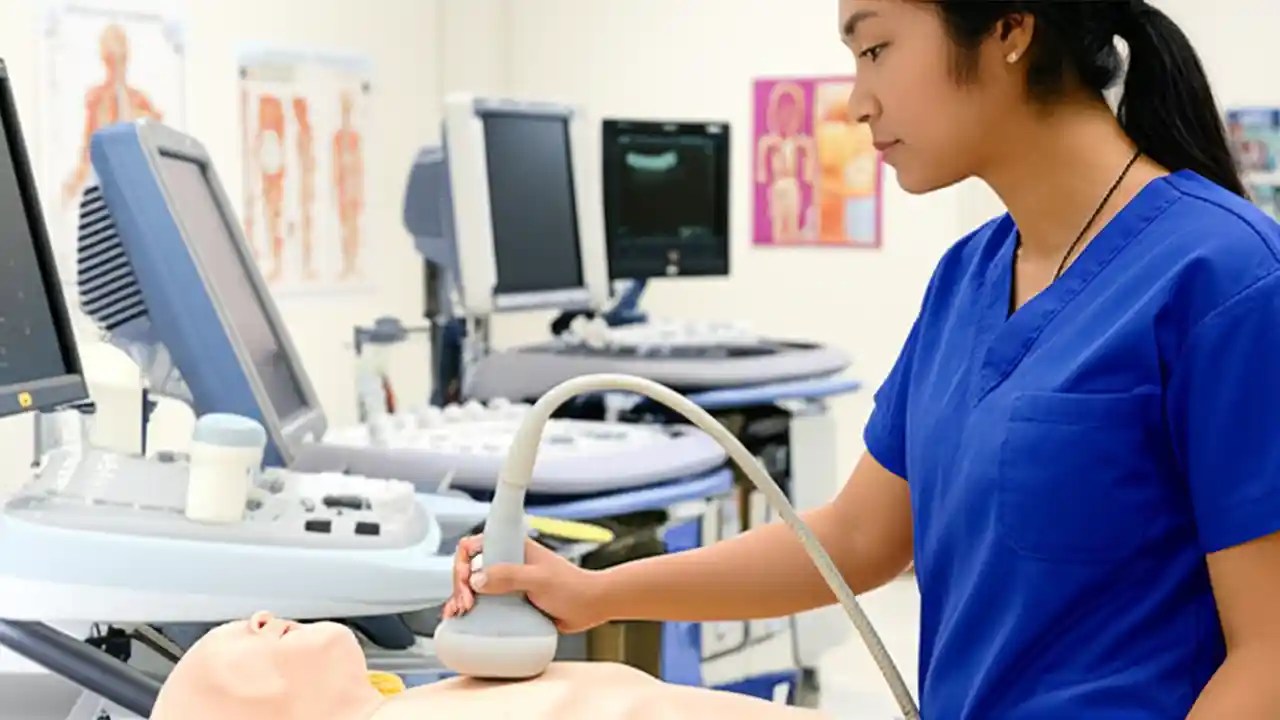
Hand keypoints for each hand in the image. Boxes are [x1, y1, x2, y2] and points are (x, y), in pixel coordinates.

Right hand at [442, 534, 610, 633]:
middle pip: (469, 568)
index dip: (464, 564)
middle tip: (466, 605)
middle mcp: (507, 561)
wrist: (591, 606)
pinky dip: (470, 610)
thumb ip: (510, 576)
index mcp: (512, 546)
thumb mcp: (539, 579)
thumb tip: (478, 579)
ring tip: (458, 615)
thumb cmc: (572, 587)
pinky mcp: (510, 601)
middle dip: (461, 585)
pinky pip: (484, 603)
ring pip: (473, 586)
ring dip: (460, 598)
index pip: (474, 546)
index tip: (469, 583)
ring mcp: (507, 582)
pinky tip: (462, 619)